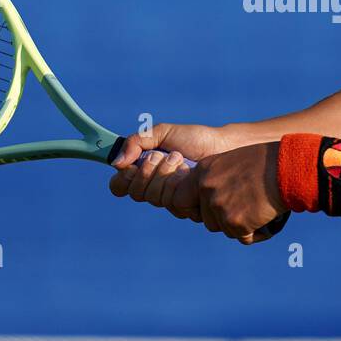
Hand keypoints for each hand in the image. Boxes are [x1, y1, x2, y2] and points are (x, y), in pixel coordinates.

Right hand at [108, 123, 232, 221]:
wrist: (224, 147)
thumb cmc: (195, 139)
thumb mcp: (163, 132)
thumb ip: (137, 141)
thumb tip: (116, 162)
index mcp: (144, 172)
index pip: (120, 187)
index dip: (122, 180)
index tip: (130, 166)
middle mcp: (155, 189)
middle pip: (136, 193)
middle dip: (150, 171)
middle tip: (166, 155)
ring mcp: (171, 201)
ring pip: (155, 199)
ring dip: (167, 174)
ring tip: (182, 160)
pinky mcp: (188, 208)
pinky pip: (175, 205)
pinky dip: (181, 184)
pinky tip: (191, 174)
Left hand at [194, 142, 288, 244]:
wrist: (287, 168)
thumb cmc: (267, 162)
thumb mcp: (233, 162)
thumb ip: (217, 179)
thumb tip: (208, 199)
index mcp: (203, 172)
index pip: (179, 199)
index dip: (193, 208)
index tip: (206, 209)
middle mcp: (206, 188)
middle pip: (206, 219)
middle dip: (223, 219)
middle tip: (245, 208)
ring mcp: (219, 206)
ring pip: (224, 229)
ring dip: (239, 226)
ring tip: (258, 210)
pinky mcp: (235, 222)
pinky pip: (243, 237)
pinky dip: (255, 233)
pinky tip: (266, 218)